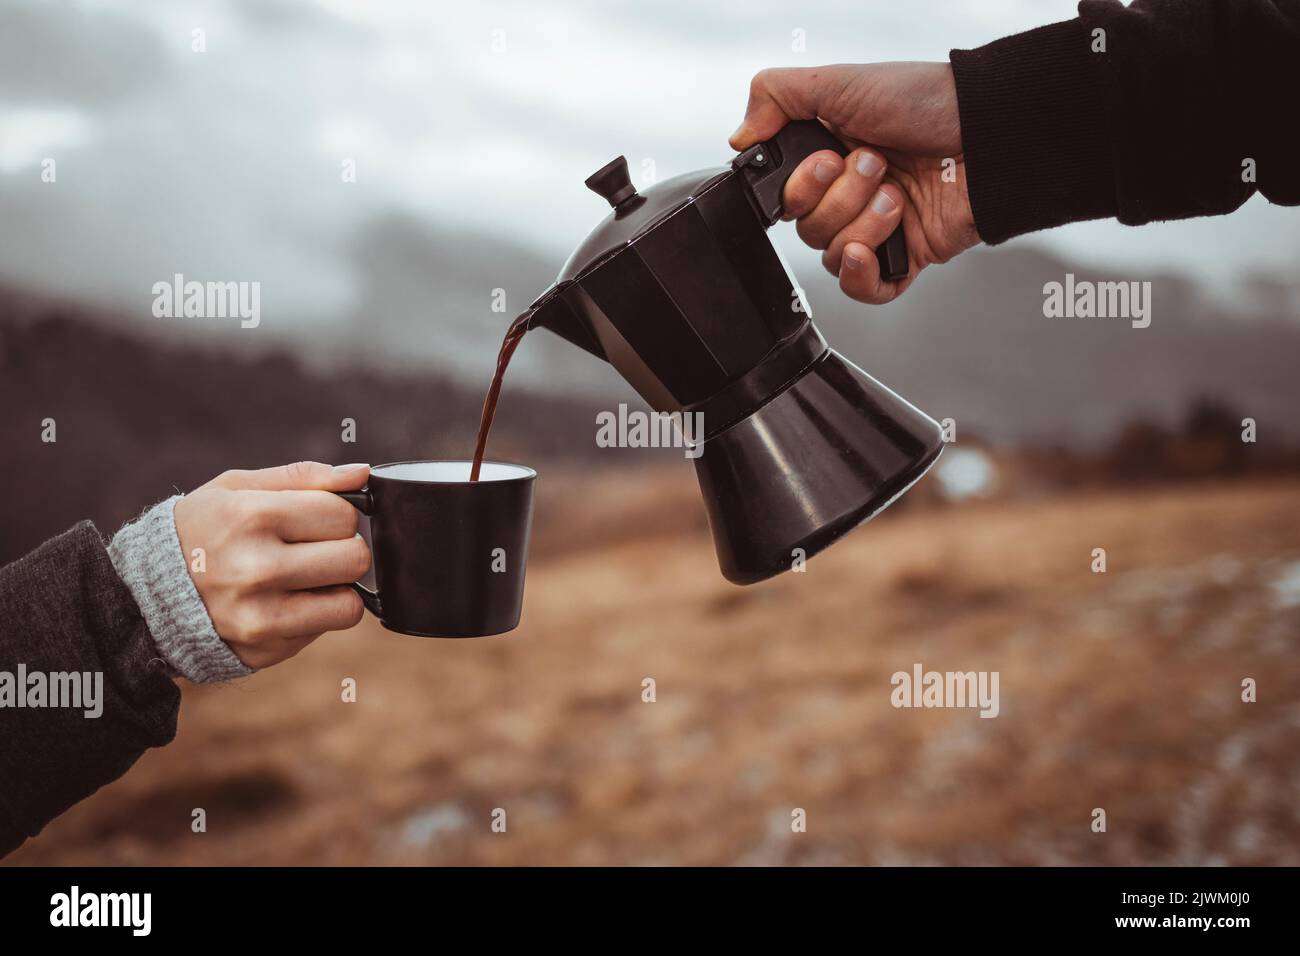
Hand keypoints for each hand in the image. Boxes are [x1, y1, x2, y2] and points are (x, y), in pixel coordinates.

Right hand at [173, 461, 371, 668]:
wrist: (146, 594)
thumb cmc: (202, 530)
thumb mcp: (238, 487)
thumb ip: (304, 476)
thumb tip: (361, 473)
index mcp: (250, 517)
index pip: (342, 514)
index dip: (337, 514)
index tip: (316, 519)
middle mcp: (255, 568)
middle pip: (355, 558)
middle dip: (344, 549)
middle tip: (314, 549)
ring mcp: (260, 615)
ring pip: (349, 602)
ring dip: (336, 587)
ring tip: (303, 577)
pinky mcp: (266, 647)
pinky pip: (326, 628)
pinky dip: (318, 613)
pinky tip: (287, 601)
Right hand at [731, 62, 979, 303]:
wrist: (989, 134)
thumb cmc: (927, 103)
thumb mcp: (840, 82)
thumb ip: (777, 96)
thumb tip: (739, 136)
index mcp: (827, 155)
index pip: (784, 196)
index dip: (800, 186)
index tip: (827, 158)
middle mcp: (848, 193)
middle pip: (806, 228)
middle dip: (840, 198)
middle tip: (876, 164)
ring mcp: (875, 227)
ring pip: (832, 255)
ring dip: (862, 224)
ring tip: (897, 195)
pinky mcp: (903, 257)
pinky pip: (863, 289)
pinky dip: (860, 276)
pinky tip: (870, 250)